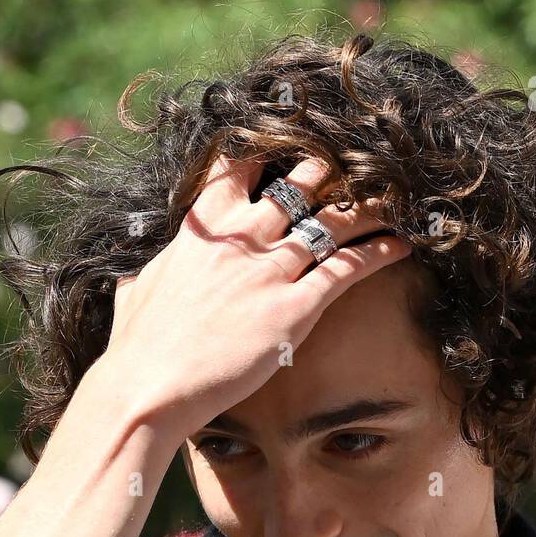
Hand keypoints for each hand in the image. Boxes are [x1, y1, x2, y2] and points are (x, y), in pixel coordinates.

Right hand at [98, 152, 411, 441]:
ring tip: (394, 201)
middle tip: (356, 171)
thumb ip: (150, 271)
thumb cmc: (136, 349)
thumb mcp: (135, 292)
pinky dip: (379, 252)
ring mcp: (268, 270)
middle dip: (330, 174)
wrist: (146, 389)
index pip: (241, 165)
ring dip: (368, 209)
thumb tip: (135, 274)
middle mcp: (240, 237)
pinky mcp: (293, 310)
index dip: (271, 152)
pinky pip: (347, 269)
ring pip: (333, 221)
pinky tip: (401, 245)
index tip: (293, 147)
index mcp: (202, 227)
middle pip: (299, 182)